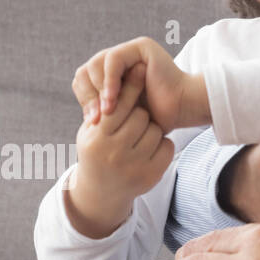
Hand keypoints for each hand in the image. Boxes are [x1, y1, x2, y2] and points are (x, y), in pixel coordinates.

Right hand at [65, 63, 174, 237]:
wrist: (100, 191)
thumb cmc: (96, 150)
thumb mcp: (92, 130)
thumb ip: (105, 104)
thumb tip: (130, 68)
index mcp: (95, 140)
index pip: (118, 106)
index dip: (130, 86)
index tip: (141, 68)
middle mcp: (112, 154)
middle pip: (140, 116)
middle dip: (140, 114)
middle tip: (136, 119)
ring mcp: (132, 167)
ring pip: (155, 131)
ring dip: (152, 129)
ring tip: (140, 137)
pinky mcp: (150, 176)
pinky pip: (167, 147)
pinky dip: (162, 145)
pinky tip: (150, 149)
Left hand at [72, 36, 206, 131]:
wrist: (181, 109)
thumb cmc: (156, 116)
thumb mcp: (120, 113)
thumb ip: (102, 106)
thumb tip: (86, 110)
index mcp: (112, 72)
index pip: (82, 81)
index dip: (84, 100)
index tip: (93, 122)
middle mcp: (120, 58)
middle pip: (85, 71)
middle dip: (88, 96)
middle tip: (97, 118)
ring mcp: (130, 50)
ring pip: (95, 64)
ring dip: (98, 90)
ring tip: (108, 110)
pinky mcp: (141, 46)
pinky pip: (113, 59)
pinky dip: (109, 81)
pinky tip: (114, 99)